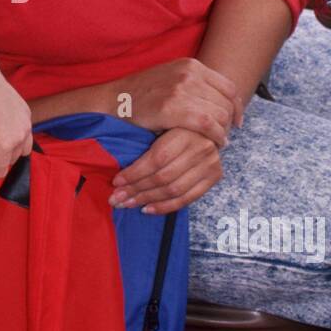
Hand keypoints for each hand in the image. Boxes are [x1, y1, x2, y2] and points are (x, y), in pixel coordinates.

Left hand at [0, 69, 32, 180]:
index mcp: (4, 146)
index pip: (0, 170)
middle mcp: (19, 137)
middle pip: (12, 160)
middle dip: (0, 161)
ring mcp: (26, 124)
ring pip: (24, 148)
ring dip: (13, 151)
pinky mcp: (27, 113)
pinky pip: (26, 132)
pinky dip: (17, 135)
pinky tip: (4, 126)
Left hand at [108, 127, 223, 214]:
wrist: (206, 127)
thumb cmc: (174, 125)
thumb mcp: (160, 122)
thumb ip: (143, 136)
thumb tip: (117, 164)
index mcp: (186, 130)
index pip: (156, 158)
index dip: (135, 172)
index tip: (116, 181)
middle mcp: (201, 147)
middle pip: (164, 176)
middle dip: (137, 189)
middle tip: (117, 198)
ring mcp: (210, 164)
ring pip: (174, 190)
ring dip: (147, 200)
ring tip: (128, 203)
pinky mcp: (214, 177)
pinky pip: (187, 198)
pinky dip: (165, 207)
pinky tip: (147, 208)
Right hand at [116, 58, 243, 147]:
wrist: (113, 101)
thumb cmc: (141, 94)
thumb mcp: (171, 77)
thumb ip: (194, 83)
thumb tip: (218, 98)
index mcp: (191, 65)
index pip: (228, 86)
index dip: (237, 106)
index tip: (236, 120)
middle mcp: (189, 74)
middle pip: (226, 101)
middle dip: (228, 121)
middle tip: (224, 134)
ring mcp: (180, 90)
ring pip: (219, 113)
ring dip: (222, 130)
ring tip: (218, 140)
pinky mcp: (172, 108)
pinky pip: (207, 124)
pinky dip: (215, 135)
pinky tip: (214, 142)